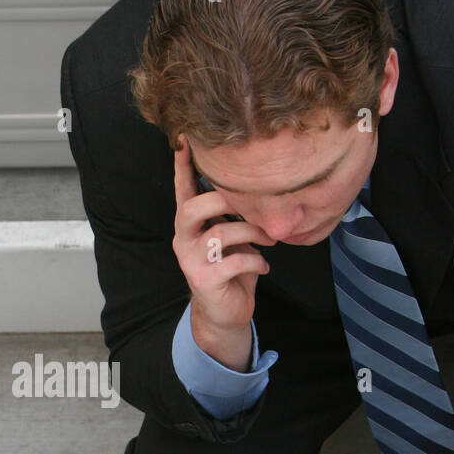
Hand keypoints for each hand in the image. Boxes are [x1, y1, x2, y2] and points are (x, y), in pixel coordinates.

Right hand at [172, 134, 274, 337]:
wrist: (225, 314)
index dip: (182, 166)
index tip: (185, 139)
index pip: (182, 190)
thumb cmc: (233, 269)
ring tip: (271, 239)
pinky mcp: (204, 280)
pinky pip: (234, 261)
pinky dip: (256, 261)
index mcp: (189, 224)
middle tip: (257, 205)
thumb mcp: (234, 237)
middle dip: (226, 201)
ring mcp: (191, 261)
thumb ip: (235, 214)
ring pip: (220, 233)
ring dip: (253, 232)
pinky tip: (264, 266)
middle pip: (194, 208)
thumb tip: (262, 187)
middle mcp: (183, 239)